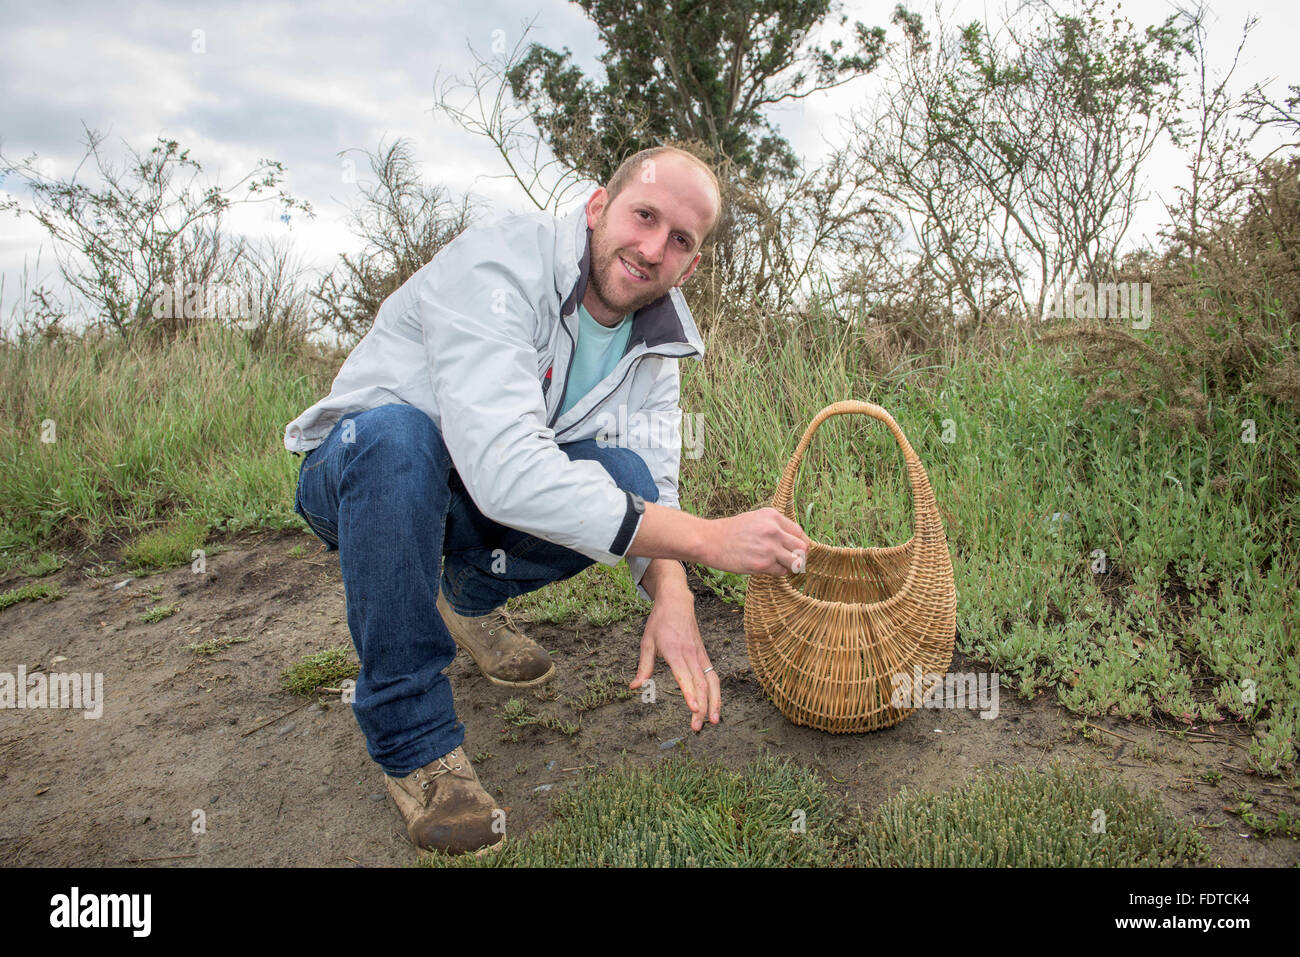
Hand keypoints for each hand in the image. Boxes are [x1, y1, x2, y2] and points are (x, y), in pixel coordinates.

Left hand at [629, 592, 718, 731]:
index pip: (684, 676)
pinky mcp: (705, 656)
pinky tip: (715, 707)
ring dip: (715, 703)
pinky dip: (716, 693)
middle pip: (701, 684)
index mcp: (674, 651)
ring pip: (712, 682)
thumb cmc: (659, 622)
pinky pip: (714, 677)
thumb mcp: (646, 642)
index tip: (694, 709)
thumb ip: (643, 667)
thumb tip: (635, 687)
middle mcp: (690, 655)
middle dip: (702, 707)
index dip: (690, 693)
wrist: (677, 602)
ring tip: (714, 722)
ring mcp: (700, 656)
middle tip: (697, 727)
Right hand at [703, 507, 811, 576]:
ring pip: (795, 562)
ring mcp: (769, 547)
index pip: (799, 532)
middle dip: (799, 556)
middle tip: (790, 560)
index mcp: (772, 516)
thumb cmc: (730, 531)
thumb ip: (774, 526)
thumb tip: (793, 541)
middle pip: (802, 548)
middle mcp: (773, 530)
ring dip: (789, 566)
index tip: (794, 550)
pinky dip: (776, 572)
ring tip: (778, 565)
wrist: (709, 540)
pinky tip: (764, 567)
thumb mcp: (755, 519)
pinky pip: (781, 572)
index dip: (798, 543)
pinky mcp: (762, 564)